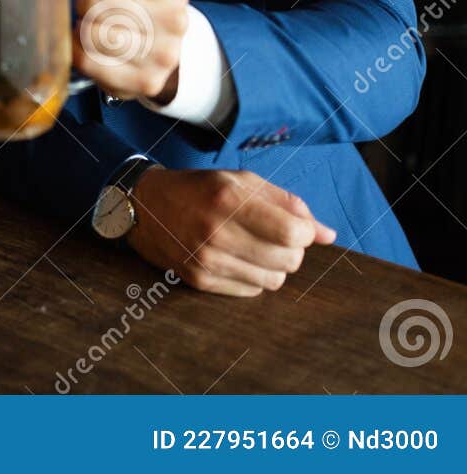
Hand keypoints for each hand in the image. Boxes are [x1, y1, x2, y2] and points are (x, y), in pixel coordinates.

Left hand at [66, 0, 187, 101]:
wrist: (151, 41)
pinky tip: (85, 46)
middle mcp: (177, 19)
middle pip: (98, 7)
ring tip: (87, 24)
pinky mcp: (147, 82)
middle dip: (80, 3)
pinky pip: (90, 63)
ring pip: (94, 36)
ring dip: (78, 28)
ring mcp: (165, 54)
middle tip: (84, 5)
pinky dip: (76, 52)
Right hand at [127, 167, 336, 295]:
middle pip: (288, 260)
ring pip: (274, 281)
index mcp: (229, 199)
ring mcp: (206, 260)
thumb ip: (288, 204)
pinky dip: (252, 277)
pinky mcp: (199, 280)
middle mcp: (216, 232)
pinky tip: (235, 258)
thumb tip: (328, 235)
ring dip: (272, 266)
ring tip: (252, 247)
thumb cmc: (200, 189)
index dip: (304, 233)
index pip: (293, 234)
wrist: (144, 206)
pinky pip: (251, 291)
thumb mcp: (241, 181)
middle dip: (290, 249)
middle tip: (270, 235)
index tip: (294, 226)